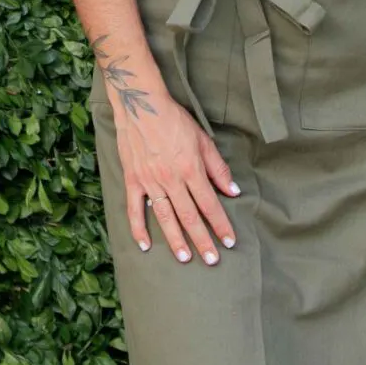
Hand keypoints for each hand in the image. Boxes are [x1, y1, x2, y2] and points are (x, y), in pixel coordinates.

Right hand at [114, 90, 239, 263]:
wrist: (142, 104)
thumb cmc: (174, 119)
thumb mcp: (203, 139)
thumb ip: (217, 168)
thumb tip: (232, 192)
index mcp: (190, 170)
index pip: (210, 205)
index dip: (221, 225)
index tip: (229, 242)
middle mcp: (171, 180)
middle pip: (190, 217)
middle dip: (203, 240)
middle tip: (212, 260)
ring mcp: (150, 182)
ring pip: (165, 217)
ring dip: (176, 240)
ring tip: (185, 258)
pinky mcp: (133, 180)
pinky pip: (134, 209)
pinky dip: (138, 228)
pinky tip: (145, 245)